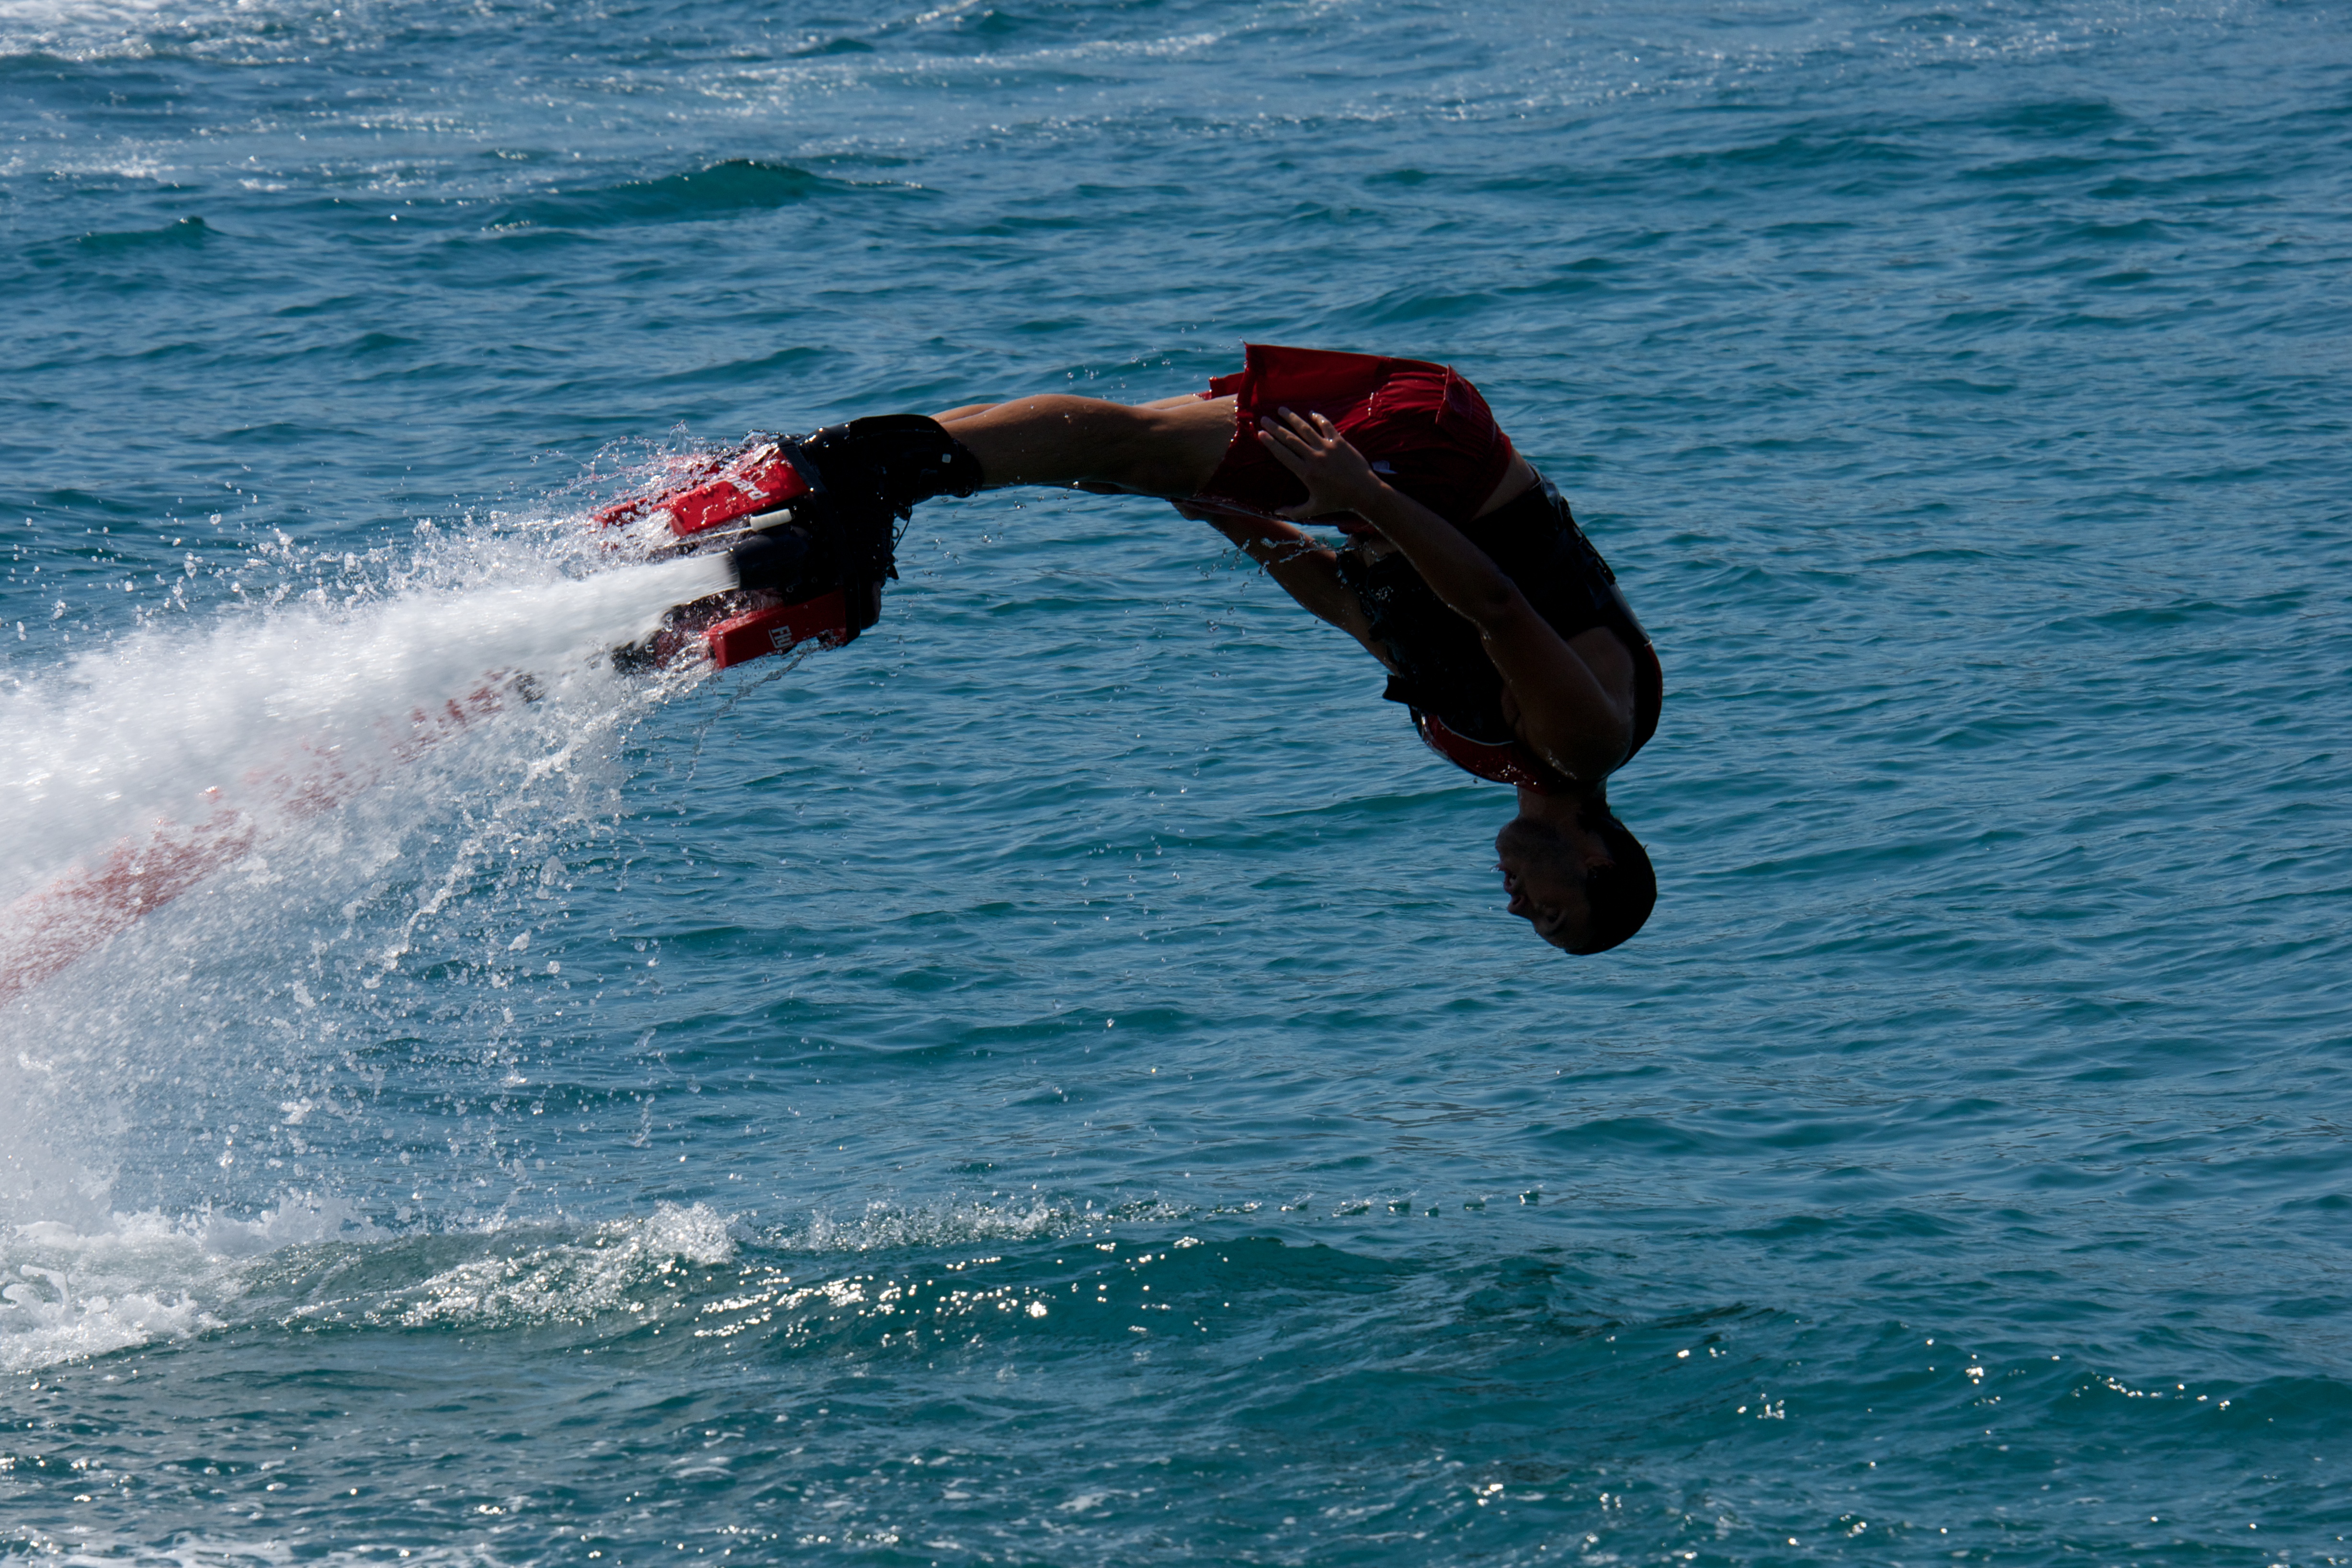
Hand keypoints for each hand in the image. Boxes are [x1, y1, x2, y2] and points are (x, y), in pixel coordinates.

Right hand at [1254, 407, 1383, 521]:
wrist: (1364, 492)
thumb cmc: (1338, 502)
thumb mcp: (1315, 509)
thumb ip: (1295, 511)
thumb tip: (1277, 512)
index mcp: (1306, 472)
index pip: (1283, 454)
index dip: (1270, 443)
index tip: (1260, 433)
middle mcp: (1314, 457)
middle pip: (1290, 439)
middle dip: (1275, 428)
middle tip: (1264, 418)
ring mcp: (1327, 448)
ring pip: (1306, 429)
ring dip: (1292, 418)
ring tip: (1282, 409)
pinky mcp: (1340, 442)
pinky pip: (1327, 426)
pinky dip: (1319, 418)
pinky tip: (1311, 413)